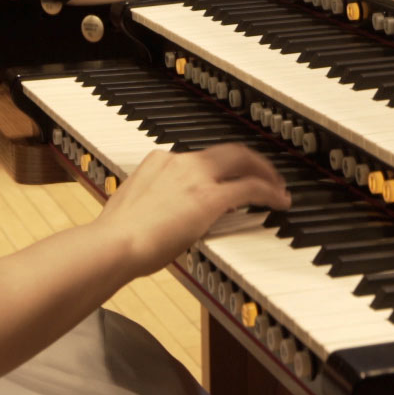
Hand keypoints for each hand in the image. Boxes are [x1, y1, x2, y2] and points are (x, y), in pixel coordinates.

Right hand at [90, 143, 291, 275]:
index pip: (199, 158)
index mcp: (158, 161)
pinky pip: (251, 188)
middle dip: (250, 160)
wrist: (113, 244)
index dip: (218, 167)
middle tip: (265, 173)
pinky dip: (270, 191)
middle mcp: (180, 162)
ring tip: (277, 186)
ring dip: (264, 172)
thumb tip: (158, 216)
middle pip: (227, 150)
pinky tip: (280, 201)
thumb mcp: (134, 208)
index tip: (227, 176)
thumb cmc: (115, 237)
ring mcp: (196, 178)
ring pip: (243, 161)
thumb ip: (151, 203)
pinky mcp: (210, 198)